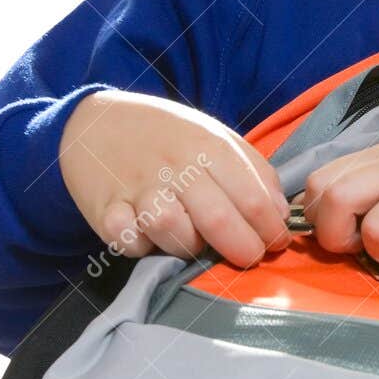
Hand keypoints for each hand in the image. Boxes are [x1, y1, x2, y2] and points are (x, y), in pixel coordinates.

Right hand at [59, 89, 292, 265]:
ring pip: (174, 232)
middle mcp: (174, 166)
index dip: (271, 229)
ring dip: (191, 247)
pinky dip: (142, 246)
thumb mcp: (216, 137)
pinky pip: (129, 242)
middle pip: (218, 220)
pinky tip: (148, 236)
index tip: (278, 242)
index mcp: (208, 146)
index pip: (252, 198)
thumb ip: (253, 171)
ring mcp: (138, 188)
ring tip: (195, 241)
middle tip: (251, 256)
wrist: (97, 122)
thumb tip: (281, 213)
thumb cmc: (168, 135)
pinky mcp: (105, 209)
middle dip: (244, 248)